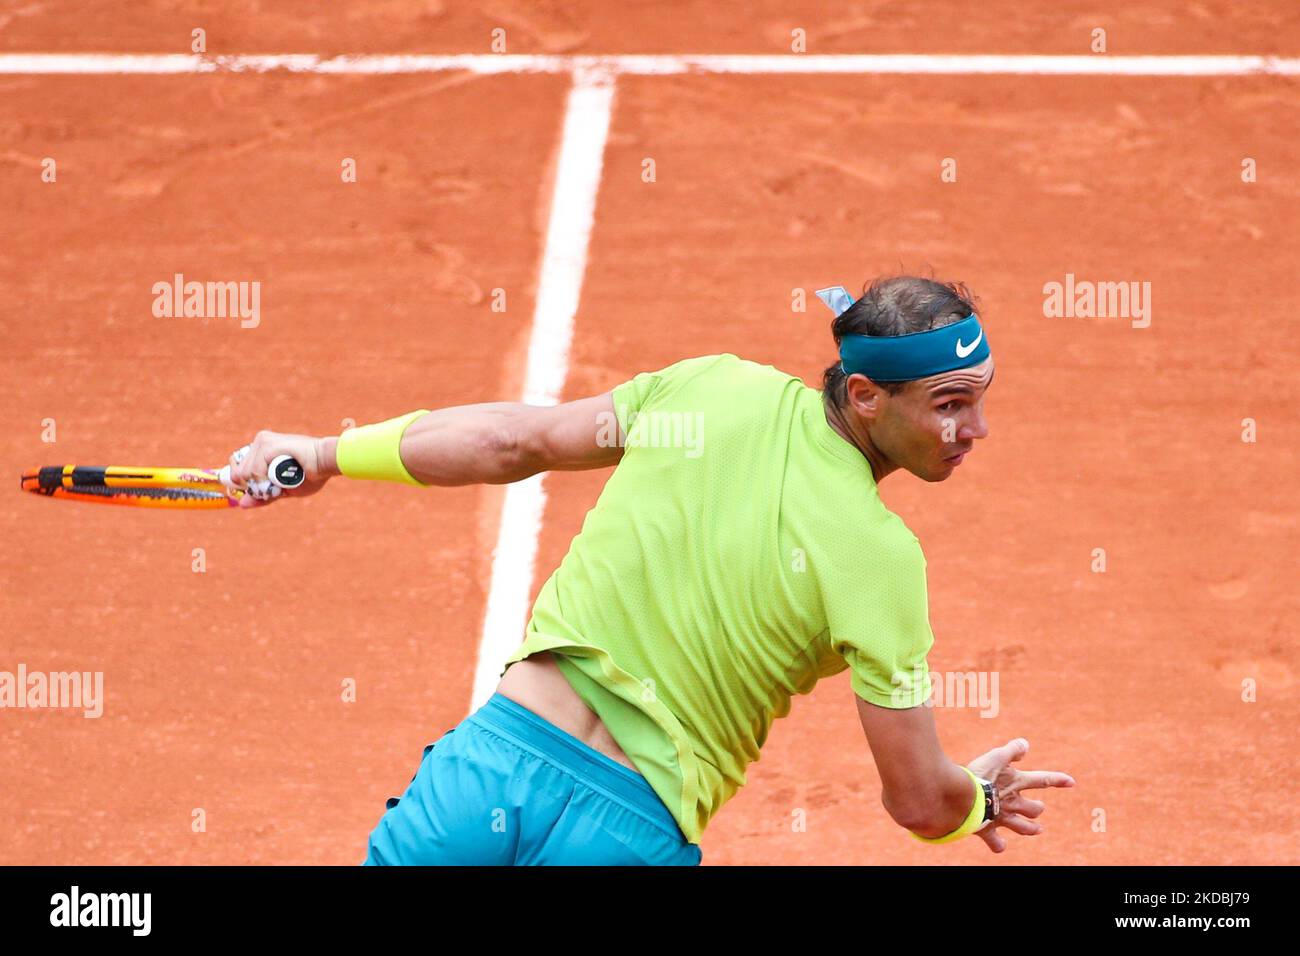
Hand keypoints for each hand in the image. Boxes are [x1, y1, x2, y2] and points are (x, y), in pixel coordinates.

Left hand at [225, 430, 334, 508]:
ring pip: (245, 473)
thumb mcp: (281, 490)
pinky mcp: (267, 444)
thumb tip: (241, 504)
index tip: (261, 488)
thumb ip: (262, 495)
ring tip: (283, 478)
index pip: (237, 469)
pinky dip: (266, 479)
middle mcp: (259, 442)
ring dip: (263, 483)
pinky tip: (282, 475)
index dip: (244, 483)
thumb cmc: (310, 475)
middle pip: (238, 473)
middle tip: (278, 484)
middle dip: (255, 485)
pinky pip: (254, 471)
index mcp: (261, 449)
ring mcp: (262, 441)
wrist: (326, 462)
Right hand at [965, 738, 1074, 852]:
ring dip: (1030, 828)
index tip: (1071, 782)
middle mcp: (1013, 802)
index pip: (1042, 780)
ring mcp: (1001, 817)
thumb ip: (1011, 750)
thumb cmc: (980, 774)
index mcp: (1016, 783)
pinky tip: (1001, 846)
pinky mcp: (987, 828)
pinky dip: (998, 844)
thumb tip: (1026, 744)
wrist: (965, 797)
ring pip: (1022, 827)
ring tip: (1038, 829)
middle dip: (1037, 808)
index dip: (1057, 780)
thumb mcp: (996, 755)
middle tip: (1040, 808)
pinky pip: (995, 841)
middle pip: (1033, 809)